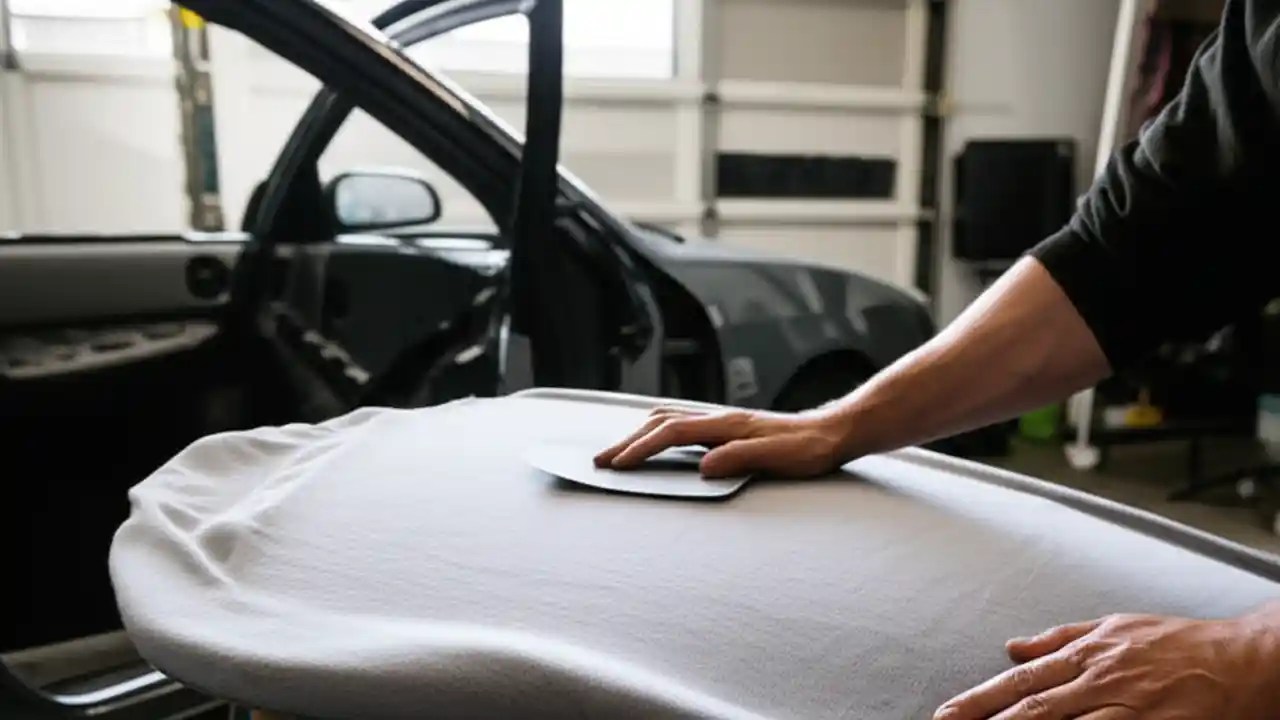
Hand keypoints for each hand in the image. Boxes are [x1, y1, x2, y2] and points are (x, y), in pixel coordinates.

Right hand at [593, 406, 849, 478]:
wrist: (833, 432)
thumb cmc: (809, 449)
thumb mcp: (781, 458)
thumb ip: (742, 459)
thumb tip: (704, 466)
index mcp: (727, 425)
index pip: (671, 433)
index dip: (641, 448)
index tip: (616, 464)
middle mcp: (719, 418)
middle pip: (659, 422)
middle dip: (627, 441)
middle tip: (599, 461)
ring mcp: (722, 421)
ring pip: (667, 419)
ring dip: (638, 434)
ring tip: (617, 453)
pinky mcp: (726, 429)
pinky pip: (680, 425)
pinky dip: (656, 432)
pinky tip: (652, 443)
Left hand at [935, 608, 1279, 719]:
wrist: (1246, 657)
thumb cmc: (1179, 644)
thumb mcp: (1114, 628)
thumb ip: (1059, 639)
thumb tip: (1012, 646)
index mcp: (1087, 654)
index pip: (1020, 680)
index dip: (980, 699)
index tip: (946, 714)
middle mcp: (1101, 678)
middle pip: (1033, 706)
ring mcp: (1129, 706)